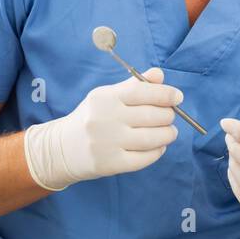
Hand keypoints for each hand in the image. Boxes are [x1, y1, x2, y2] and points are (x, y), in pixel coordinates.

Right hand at [24, 68, 180, 190]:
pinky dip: (157, 152)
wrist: (61, 148)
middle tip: (171, 117)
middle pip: (152, 116)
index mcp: (105, 98)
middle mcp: (105, 119)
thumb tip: (159, 74)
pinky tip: (158, 147)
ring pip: (152, 138)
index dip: (165, 94)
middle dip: (168, 116)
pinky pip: (144, 158)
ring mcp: (107, 143)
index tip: (178, 97)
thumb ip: (134, 85)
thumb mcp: (107, 96)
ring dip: (168, 134)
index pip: (142, 91)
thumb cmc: (92, 118)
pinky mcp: (110, 164)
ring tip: (169, 132)